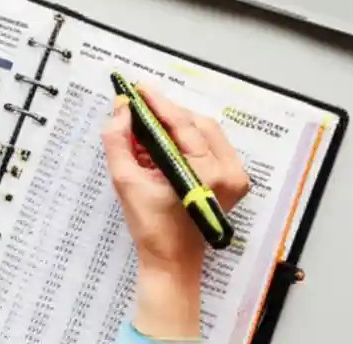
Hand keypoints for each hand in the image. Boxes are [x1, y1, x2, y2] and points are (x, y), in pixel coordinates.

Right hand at [101, 84, 249, 338]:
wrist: (172, 262)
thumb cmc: (152, 229)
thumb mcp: (127, 183)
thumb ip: (118, 142)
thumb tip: (119, 110)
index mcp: (208, 174)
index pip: (182, 125)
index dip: (158, 103)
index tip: (139, 89)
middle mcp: (229, 171)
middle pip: (196, 124)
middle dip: (166, 114)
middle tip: (139, 107)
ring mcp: (235, 175)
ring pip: (204, 132)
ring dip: (175, 125)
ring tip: (147, 127)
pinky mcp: (232, 179)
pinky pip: (209, 145)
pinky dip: (186, 140)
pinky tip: (163, 143)